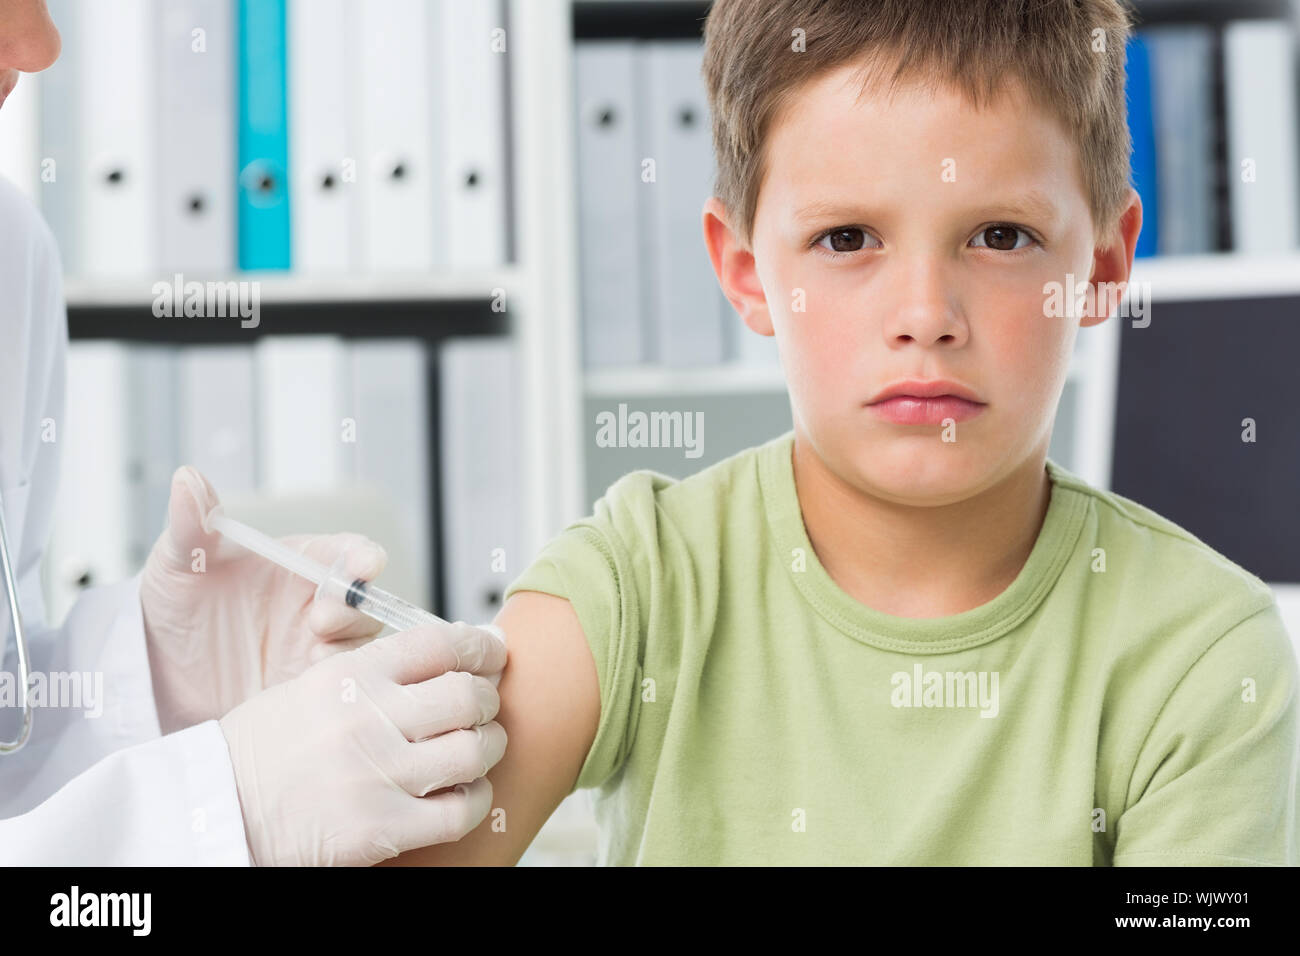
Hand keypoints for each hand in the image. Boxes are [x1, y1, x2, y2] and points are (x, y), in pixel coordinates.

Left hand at [140, 466, 389, 733]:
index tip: (364, 565)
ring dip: (348, 652)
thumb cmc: (177, 609)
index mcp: (301, 565)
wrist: (159, 676)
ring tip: (310, 661)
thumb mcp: (178, 565)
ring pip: (363, 648)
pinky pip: (344, 692)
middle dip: (354, 609)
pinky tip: (306, 692)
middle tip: (320, 620)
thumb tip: (187, 478)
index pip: (348, 553)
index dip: (362, 558)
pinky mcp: (311, 692)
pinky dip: (337, 691)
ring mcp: (318, 651)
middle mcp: (319, 606)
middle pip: (366, 603)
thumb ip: (191, 525)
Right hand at [219, 621, 508, 865]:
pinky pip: (460, 810)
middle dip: (487, 700)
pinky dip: (474, 800)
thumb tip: (456, 652)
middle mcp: (365, 719)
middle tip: (484, 707)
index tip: (493, 653)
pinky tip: (462, 794)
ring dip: (487, 748)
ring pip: (474, 751)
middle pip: (466, 695)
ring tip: (476, 749)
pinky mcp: (381, 827)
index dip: (480, 646)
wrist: (220, 812)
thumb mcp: (313, 685)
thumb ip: (379, 669)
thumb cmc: (269, 748)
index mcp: (349, 676)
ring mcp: (375, 775)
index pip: (440, 643)